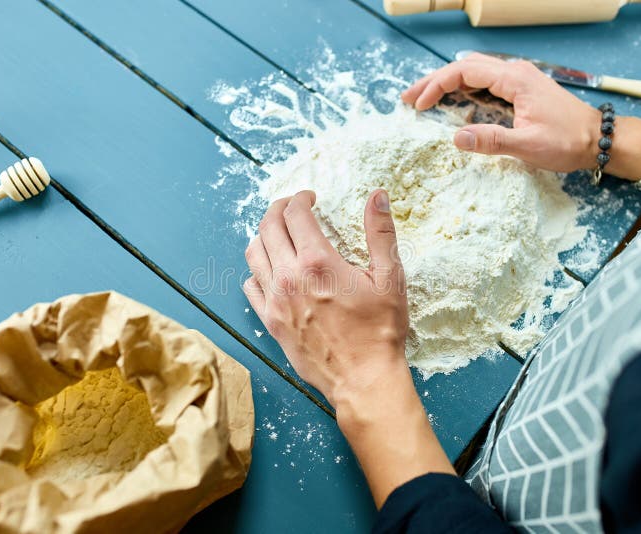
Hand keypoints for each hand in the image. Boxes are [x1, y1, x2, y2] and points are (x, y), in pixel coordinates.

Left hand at [243, 189, 453, 506]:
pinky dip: (258, 270)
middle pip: (268, 227)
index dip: (301, 198)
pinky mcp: (269, 322)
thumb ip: (380, 233)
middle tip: (292, 207)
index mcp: (317, 262)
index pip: (295, 214)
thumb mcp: (390, 278)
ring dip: (264, 235)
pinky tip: (273, 271)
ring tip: (280, 234)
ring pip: (253, 253)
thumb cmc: (380, 330)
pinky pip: (250, 286)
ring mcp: (274, 301)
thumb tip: (377, 195)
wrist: (363, 379)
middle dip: (279, 209)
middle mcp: (288, 277)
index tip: (311, 197)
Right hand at [402, 53, 599, 172]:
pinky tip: (452, 102)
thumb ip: (492, 140)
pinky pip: (484, 82)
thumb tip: (456, 138)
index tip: (418, 105)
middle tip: (408, 99)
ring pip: (473, 72)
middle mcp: (514, 73)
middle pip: (464, 67)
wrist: (597, 140)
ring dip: (446, 84)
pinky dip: (462, 89)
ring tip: (423, 99)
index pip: (464, 72)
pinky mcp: (521, 90)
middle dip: (434, 81)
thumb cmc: (567, 142)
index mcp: (514, 80)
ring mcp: (518, 80)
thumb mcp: (528, 145)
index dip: (436, 86)